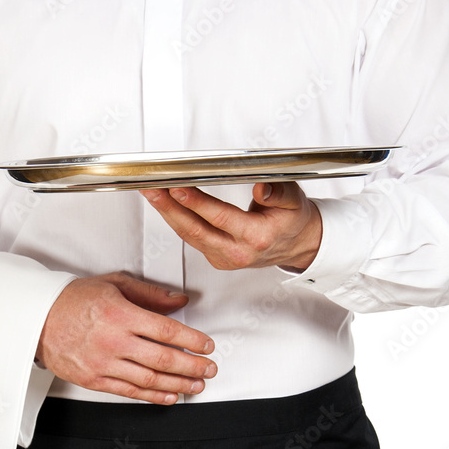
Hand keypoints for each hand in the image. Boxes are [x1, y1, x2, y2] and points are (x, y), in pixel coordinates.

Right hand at [36, 272, 216, 404]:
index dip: (192, 340)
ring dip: (178, 383)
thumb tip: (180, 301)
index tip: (207, 345)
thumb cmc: (74, 299)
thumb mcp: (114, 284)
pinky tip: (170, 395)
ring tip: (196, 384)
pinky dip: (153, 396)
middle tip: (209, 368)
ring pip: (149, 379)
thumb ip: (150, 294)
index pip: (166, 331)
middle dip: (192, 366)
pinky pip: (129, 391)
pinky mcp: (94, 379)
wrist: (37, 319)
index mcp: (120, 314)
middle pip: (163, 359)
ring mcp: (103, 363)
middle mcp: (113, 341)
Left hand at [140, 182, 322, 271]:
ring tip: (152, 192)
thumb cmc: (293, 219)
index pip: (220, 218)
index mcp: (257, 237)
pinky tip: (166, 205)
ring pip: (189, 236)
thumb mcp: (295, 199)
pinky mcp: (217, 260)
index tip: (178, 188)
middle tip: (152, 188)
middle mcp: (238, 252)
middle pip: (195, 230)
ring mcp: (224, 259)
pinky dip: (177, 221)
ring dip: (168, 213)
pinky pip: (192, 240)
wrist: (297, 244)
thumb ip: (279, 192)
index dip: (196, 203)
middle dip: (170, 207)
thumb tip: (261, 188)